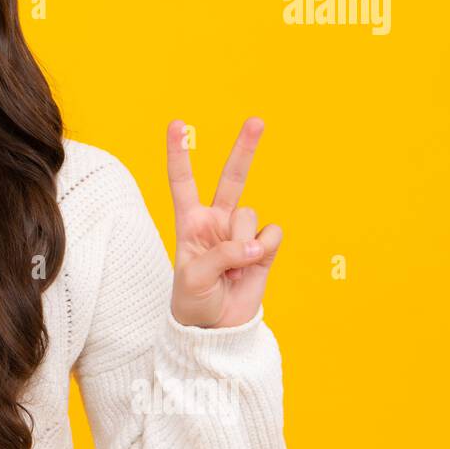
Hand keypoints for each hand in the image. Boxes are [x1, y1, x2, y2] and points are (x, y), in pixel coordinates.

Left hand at [166, 117, 282, 328]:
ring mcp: (242, 233)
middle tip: (257, 120)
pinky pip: (272, 235)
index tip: (177, 124)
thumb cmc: (193, 301)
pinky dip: (265, 249)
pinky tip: (253, 265)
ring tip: (232, 267)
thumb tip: (256, 245)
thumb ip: (222, 255)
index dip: (180, 153)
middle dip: (245, 149)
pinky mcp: (264, 249)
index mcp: (190, 222)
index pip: (182, 181)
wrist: (216, 328)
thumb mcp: (194, 278)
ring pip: (251, 215)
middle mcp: (217, 221)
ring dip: (243, 241)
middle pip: (232, 178)